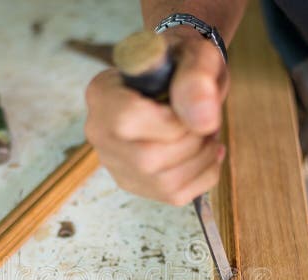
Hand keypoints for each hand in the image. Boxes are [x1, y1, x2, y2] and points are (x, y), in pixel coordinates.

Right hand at [84, 28, 227, 205]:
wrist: (182, 80)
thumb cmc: (184, 64)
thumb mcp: (194, 55)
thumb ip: (197, 80)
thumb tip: (203, 120)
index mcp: (102, 94)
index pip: (128, 120)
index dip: (172, 120)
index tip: (191, 106)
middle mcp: (99, 133)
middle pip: (147, 159)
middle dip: (192, 143)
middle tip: (206, 120)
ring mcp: (115, 163)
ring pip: (163, 183)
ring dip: (201, 159)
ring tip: (208, 134)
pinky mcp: (135, 184)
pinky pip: (174, 195)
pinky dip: (204, 176)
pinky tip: (207, 152)